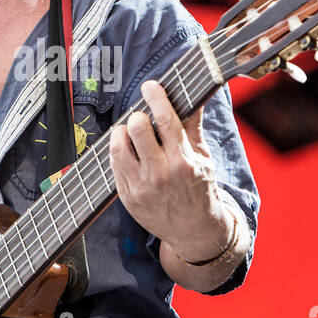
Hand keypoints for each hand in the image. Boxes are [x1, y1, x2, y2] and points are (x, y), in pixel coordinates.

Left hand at [110, 80, 229, 261]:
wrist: (193, 231)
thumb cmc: (200, 189)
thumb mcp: (203, 157)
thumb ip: (194, 126)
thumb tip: (196, 96)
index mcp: (183, 161)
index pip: (165, 120)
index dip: (155, 98)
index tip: (150, 86)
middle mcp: (161, 174)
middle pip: (137, 129)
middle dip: (137, 116)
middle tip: (142, 117)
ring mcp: (141, 187)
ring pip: (118, 147)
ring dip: (121, 133)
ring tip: (130, 132)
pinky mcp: (127, 197)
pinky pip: (114, 165)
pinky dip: (119, 152)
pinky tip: (128, 151)